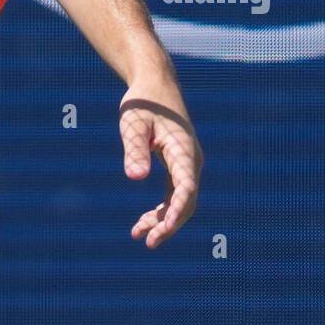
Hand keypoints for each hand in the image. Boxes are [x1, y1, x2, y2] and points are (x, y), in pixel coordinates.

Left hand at [119, 78, 201, 248]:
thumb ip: (134, 149)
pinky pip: (175, 194)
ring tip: (138, 235)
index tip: (164, 227)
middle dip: (168, 224)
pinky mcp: (179, 165)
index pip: (186, 189)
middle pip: (186, 202)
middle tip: (147, 241)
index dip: (176, 211)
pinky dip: (162, 209)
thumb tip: (135, 178)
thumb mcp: (134, 123)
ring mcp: (187, 164)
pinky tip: (144, 220)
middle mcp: (191, 161)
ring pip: (181, 202)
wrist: (154, 84)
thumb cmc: (143, 101)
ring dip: (163, 220)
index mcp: (184, 151)